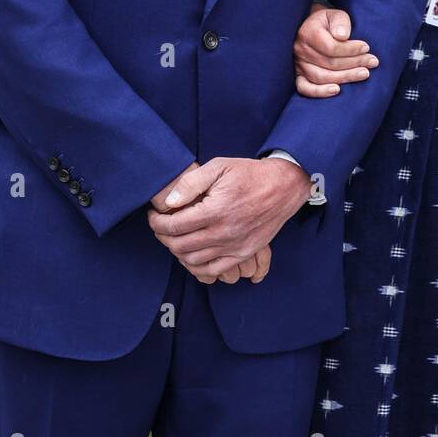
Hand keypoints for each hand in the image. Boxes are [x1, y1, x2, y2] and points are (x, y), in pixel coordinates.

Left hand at [148, 156, 310, 281]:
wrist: (283, 186)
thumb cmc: (250, 174)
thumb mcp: (219, 166)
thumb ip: (191, 183)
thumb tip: (169, 202)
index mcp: (215, 210)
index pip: (174, 226)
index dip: (157, 223)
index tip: (154, 216)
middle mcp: (224, 232)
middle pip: (180, 246)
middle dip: (163, 237)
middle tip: (160, 227)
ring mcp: (235, 246)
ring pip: (194, 261)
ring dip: (178, 252)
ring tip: (174, 239)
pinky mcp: (244, 253)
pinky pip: (214, 270)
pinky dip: (198, 267)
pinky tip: (192, 255)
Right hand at [293, 5, 377, 97]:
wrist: (310, 27)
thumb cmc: (327, 22)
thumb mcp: (334, 15)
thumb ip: (340, 22)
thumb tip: (343, 36)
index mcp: (308, 33)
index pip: (331, 47)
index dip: (351, 50)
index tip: (366, 47)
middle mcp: (300, 50)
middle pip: (329, 63)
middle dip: (354, 63)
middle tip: (373, 62)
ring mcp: (298, 64)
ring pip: (321, 77)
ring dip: (345, 77)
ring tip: (364, 74)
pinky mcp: (298, 75)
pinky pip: (305, 88)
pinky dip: (320, 92)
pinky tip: (337, 90)